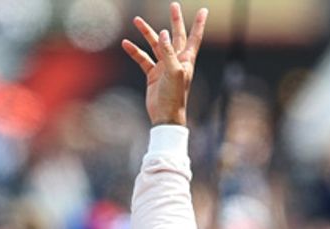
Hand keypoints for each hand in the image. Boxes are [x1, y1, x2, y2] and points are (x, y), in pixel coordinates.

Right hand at [122, 3, 207, 126]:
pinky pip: (143, 59)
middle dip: (175, 21)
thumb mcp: (174, 72)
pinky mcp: (152, 74)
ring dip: (147, 33)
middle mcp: (176, 60)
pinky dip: (135, 51)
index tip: (204, 10)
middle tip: (174, 5)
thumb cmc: (174, 96)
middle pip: (176, 36)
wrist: (165, 116)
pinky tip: (126, 44)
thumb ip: (168, 52)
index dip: (199, 23)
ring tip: (137, 20)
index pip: (194, 37)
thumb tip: (163, 33)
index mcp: (186, 59)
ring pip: (155, 45)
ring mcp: (164, 67)